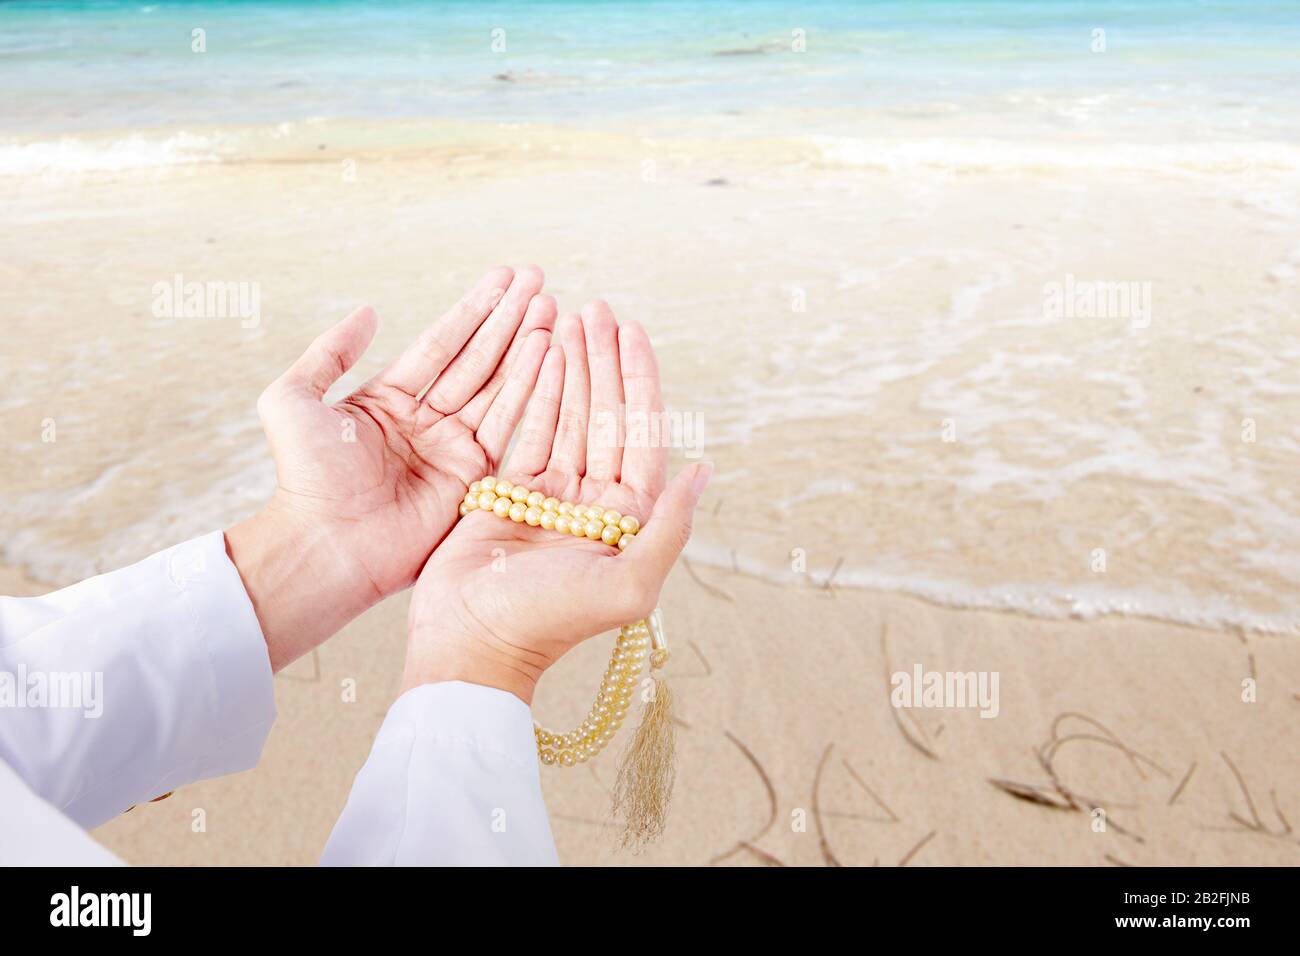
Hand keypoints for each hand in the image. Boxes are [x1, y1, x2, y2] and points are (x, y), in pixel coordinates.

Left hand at [227, 267, 556, 669]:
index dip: (473, 309)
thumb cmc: (303, 477)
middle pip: (477, 359)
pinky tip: (550, 353)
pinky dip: (532, 389)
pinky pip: (509, 425)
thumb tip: (368, 311)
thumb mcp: (294, 399)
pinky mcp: (474, 478)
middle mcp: (427, 422)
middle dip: (509, 319)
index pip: (441, 344)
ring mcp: (454, 450)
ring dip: (527, 346)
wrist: (325, 543)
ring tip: (552, 307)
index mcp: (389, 401)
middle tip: (539, 278)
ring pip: (498, 386)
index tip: (505, 276)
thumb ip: (330, 353)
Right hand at [403, 301, 711, 703]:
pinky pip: (528, 429)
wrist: (472, 643)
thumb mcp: (628, 585)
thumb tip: (704, 471)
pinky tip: (540, 351)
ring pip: (568, 416)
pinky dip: (535, 390)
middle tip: (597, 308)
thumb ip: (669, 527)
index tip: (632, 331)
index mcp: (630, 521)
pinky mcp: (510, 492)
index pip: (642, 435)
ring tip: (570, 315)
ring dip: (572, 366)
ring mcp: (553, 496)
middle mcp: (596, 503)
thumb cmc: (550, 623)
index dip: (639, 380)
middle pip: (606, 417)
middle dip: (603, 361)